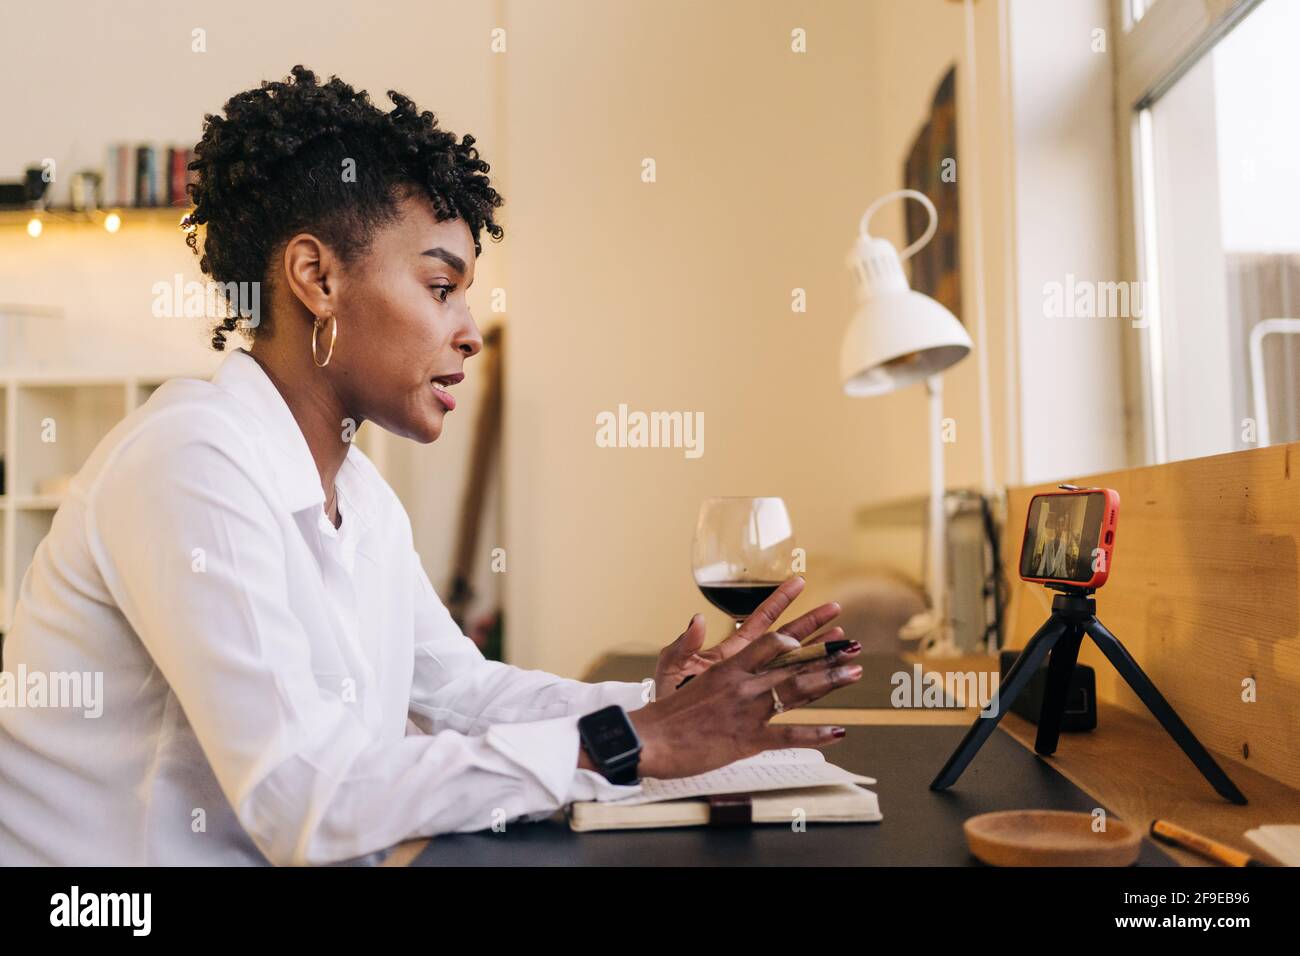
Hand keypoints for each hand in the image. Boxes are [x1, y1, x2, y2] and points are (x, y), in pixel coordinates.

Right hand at [631, 577, 863, 779]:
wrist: (650, 740)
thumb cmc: (664, 711)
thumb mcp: (673, 669)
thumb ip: (689, 643)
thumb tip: (699, 618)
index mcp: (728, 665)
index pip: (770, 639)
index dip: (797, 629)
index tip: (816, 620)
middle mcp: (743, 683)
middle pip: (792, 662)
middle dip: (825, 652)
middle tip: (852, 645)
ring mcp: (748, 710)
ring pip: (796, 690)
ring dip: (829, 681)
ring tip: (854, 673)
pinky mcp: (748, 738)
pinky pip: (788, 735)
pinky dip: (815, 734)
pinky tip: (838, 732)